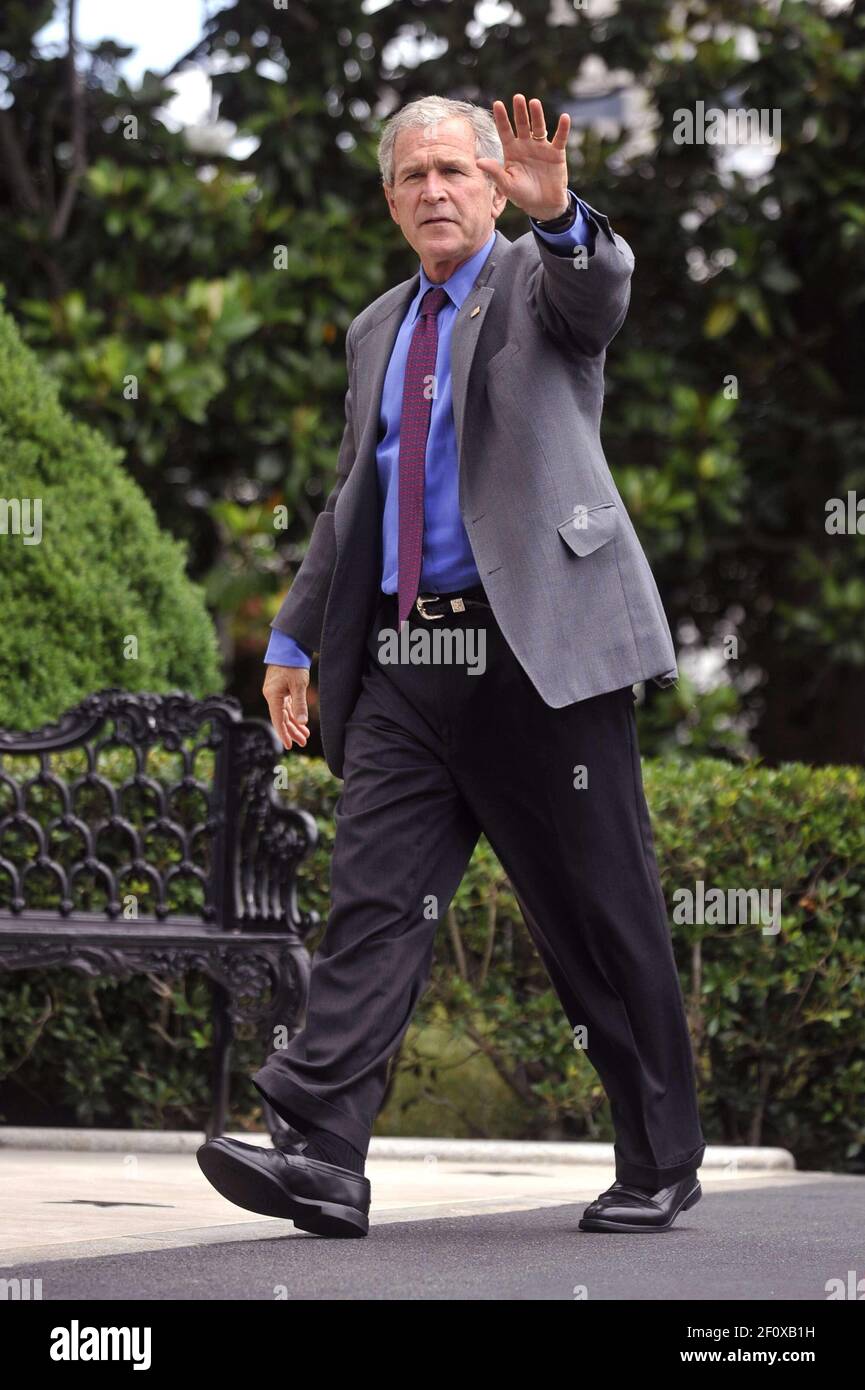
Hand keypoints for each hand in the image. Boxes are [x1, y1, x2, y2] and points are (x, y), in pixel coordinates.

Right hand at [263, 664, 309, 750]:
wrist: (289, 648)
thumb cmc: (293, 665)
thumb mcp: (299, 685)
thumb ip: (300, 704)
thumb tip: (302, 722)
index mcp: (273, 696)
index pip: (278, 719)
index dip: (283, 733)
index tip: (289, 745)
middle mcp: (272, 696)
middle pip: (281, 718)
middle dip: (292, 731)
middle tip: (303, 742)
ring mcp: (276, 693)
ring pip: (285, 713)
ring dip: (294, 724)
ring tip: (304, 736)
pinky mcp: (281, 690)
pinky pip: (287, 706)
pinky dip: (294, 715)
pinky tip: (300, 723)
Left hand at [476, 95, 570, 221]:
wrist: (543, 205)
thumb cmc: (522, 195)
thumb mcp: (507, 185)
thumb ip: (495, 172)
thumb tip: (478, 161)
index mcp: (512, 151)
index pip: (505, 131)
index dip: (501, 118)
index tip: (497, 103)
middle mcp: (526, 145)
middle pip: (522, 125)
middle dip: (520, 112)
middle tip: (517, 97)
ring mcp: (541, 147)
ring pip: (539, 128)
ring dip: (537, 115)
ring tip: (534, 103)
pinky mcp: (556, 153)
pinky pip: (560, 138)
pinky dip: (563, 129)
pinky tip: (564, 118)